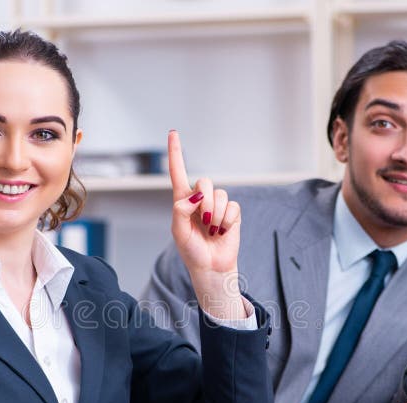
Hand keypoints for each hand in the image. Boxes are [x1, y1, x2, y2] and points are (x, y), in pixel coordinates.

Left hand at [167, 130, 245, 319]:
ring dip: (216, 216)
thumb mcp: (179, 232)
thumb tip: (196, 195)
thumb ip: (181, 210)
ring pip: (220, 195)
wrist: (211, 266)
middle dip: (205, 202)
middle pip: (205, 182)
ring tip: (213, 231)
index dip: (175, 152)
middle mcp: (200, 199)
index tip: (173, 132)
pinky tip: (222, 232)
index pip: (178, 172)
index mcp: (182, 200)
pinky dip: (227, 222)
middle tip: (204, 223)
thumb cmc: (191, 251)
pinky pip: (232, 207)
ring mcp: (217, 205)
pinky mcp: (232, 213)